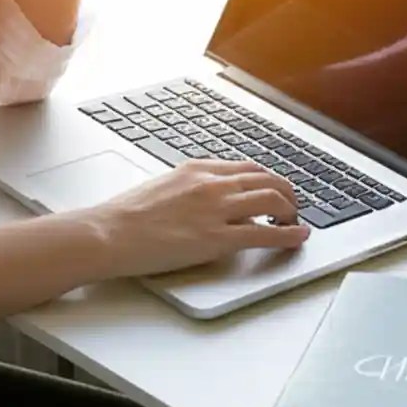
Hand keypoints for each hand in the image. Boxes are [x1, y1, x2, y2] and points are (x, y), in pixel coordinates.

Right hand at [89, 160, 309, 278]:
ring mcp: (217, 209)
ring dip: (291, 211)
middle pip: (268, 179)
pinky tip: (298, 237)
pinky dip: (289, 235)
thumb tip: (206, 197)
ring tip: (294, 222)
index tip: (276, 189)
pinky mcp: (217, 238)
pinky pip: (266, 233)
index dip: (269, 180)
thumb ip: (191, 187)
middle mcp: (213, 183)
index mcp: (199, 168)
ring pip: (273, 200)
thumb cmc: (126, 215)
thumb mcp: (164, 185)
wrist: (108, 233)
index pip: (248, 168)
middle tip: (291, 207)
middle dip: (287, 193)